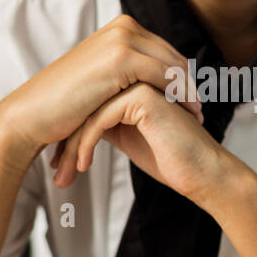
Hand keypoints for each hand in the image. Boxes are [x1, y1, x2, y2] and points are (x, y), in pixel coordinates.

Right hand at [0, 14, 202, 175]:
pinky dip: (179, 94)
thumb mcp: (102, 80)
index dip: (183, 76)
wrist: (32, 114)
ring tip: (196, 117)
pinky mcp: (121, 57)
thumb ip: (128, 73)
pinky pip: (165, 75)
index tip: (194, 101)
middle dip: (190, 83)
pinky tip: (185, 114)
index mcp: (120, 27)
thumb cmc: (65, 105)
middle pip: (174, 55)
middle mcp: (124, 26)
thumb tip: (158, 82)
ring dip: (189, 91)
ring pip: (174, 64)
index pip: (166, 50)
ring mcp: (122, 38)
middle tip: (200, 111)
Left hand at [50, 81, 227, 205]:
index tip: (57, 164)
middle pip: (87, 108)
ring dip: (72, 148)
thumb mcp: (127, 137)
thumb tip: (74, 126)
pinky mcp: (143, 96)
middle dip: (67, 143)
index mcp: (134, 85)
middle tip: (55, 173)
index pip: (90, 106)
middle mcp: (136, 79)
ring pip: (90, 113)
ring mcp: (141, 83)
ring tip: (63, 177)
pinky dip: (86, 145)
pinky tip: (82, 166)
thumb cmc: (169, 159)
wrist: (201, 172)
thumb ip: (107, 122)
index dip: (70, 136)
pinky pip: (101, 119)